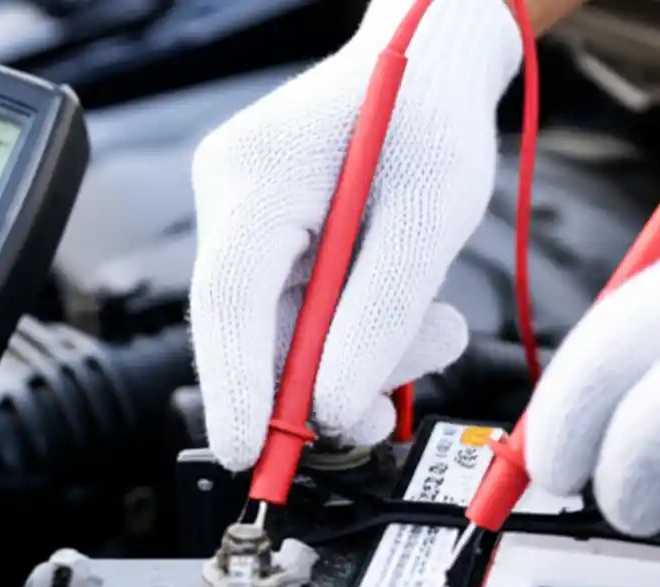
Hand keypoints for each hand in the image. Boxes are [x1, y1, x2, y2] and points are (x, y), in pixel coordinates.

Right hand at [189, 0, 522, 470]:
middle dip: (316, 381)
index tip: (251, 453)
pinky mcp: (263, 231)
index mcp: (255, 178)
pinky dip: (346, 328)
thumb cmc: (432, 113)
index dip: (236, 386)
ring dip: (349, 353)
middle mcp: (230, 197)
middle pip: (248, 326)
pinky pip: (291, 305)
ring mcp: (240, 214)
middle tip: (377, 418)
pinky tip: (397, 312)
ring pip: (274, 326)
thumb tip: (333, 409)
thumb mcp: (429, 217)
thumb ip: (380, 316)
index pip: (228, 300)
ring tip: (428, 334)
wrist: (428, 60)